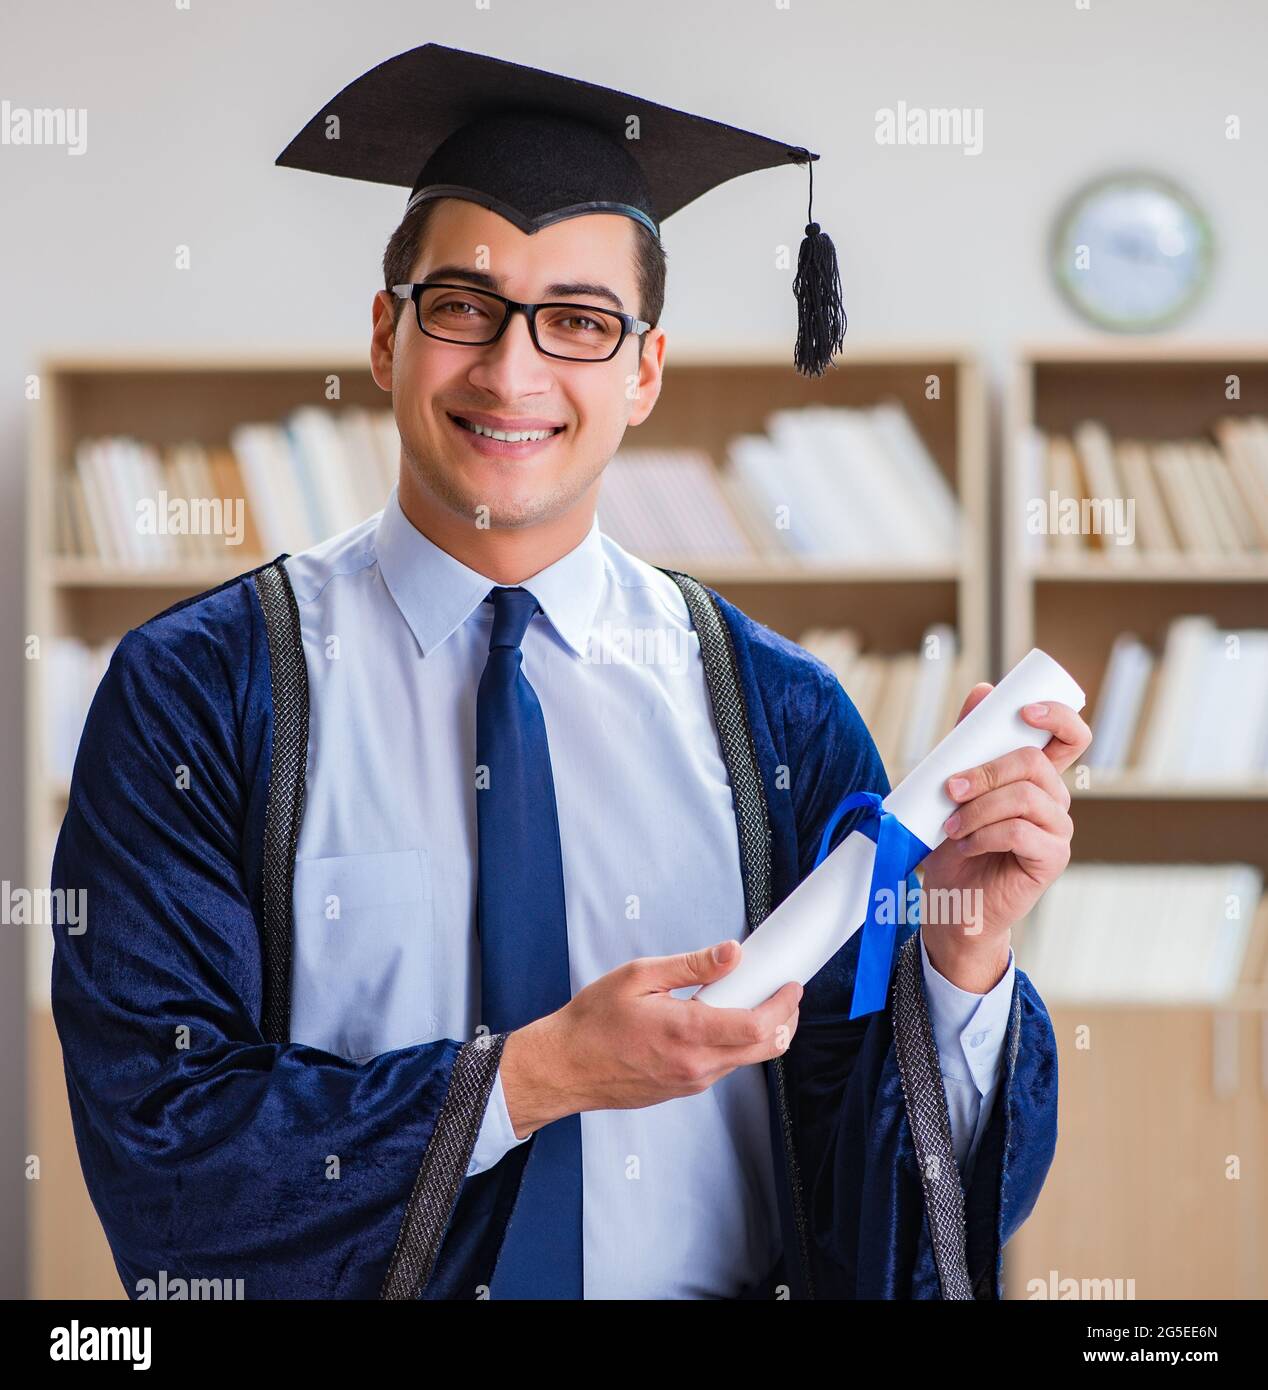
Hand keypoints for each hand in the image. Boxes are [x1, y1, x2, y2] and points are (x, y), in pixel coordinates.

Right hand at [499, 942, 801, 1138]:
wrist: (565, 1067)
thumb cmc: (593, 1022)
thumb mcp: (638, 976)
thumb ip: (690, 966)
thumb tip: (731, 953)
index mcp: (687, 1033)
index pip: (757, 1026)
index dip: (783, 1006)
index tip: (791, 986)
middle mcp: (695, 1065)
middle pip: (763, 1048)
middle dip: (784, 1020)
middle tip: (784, 994)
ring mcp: (691, 1082)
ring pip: (745, 1060)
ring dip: (759, 1032)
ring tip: (750, 1000)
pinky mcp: (683, 1090)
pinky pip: (722, 1068)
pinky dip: (734, 1045)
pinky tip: (720, 1021)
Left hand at [918, 685, 1091, 987]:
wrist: (952, 898)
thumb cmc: (954, 841)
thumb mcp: (954, 786)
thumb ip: (968, 743)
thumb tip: (984, 691)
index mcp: (1036, 776)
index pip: (1070, 736)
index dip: (1058, 716)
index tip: (1024, 710)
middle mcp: (1054, 799)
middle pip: (1035, 763)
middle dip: (987, 772)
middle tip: (951, 789)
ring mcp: (1057, 829)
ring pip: (1026, 797)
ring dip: (980, 808)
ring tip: (952, 827)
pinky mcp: (1052, 858)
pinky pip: (1021, 832)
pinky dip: (985, 834)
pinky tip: (966, 845)